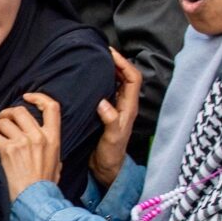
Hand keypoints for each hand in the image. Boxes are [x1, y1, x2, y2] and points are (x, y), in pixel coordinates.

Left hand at [0, 93, 61, 201]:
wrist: (36, 201)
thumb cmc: (45, 186)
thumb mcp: (56, 165)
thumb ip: (53, 152)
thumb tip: (51, 149)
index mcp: (53, 139)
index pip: (52, 107)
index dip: (38, 97)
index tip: (27, 97)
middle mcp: (39, 137)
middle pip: (20, 110)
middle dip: (7, 113)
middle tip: (2, 121)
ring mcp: (23, 142)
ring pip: (3, 121)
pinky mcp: (8, 150)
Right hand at [89, 48, 140, 188]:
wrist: (106, 169)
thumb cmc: (111, 155)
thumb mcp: (111, 139)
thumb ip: (110, 120)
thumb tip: (104, 103)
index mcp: (129, 108)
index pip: (133, 79)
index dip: (124, 63)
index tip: (109, 53)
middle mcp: (124, 105)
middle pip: (126, 76)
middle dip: (116, 61)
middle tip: (100, 51)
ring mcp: (116, 108)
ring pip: (116, 82)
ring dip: (108, 69)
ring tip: (94, 59)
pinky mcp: (106, 111)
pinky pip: (106, 89)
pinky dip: (100, 79)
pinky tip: (88, 77)